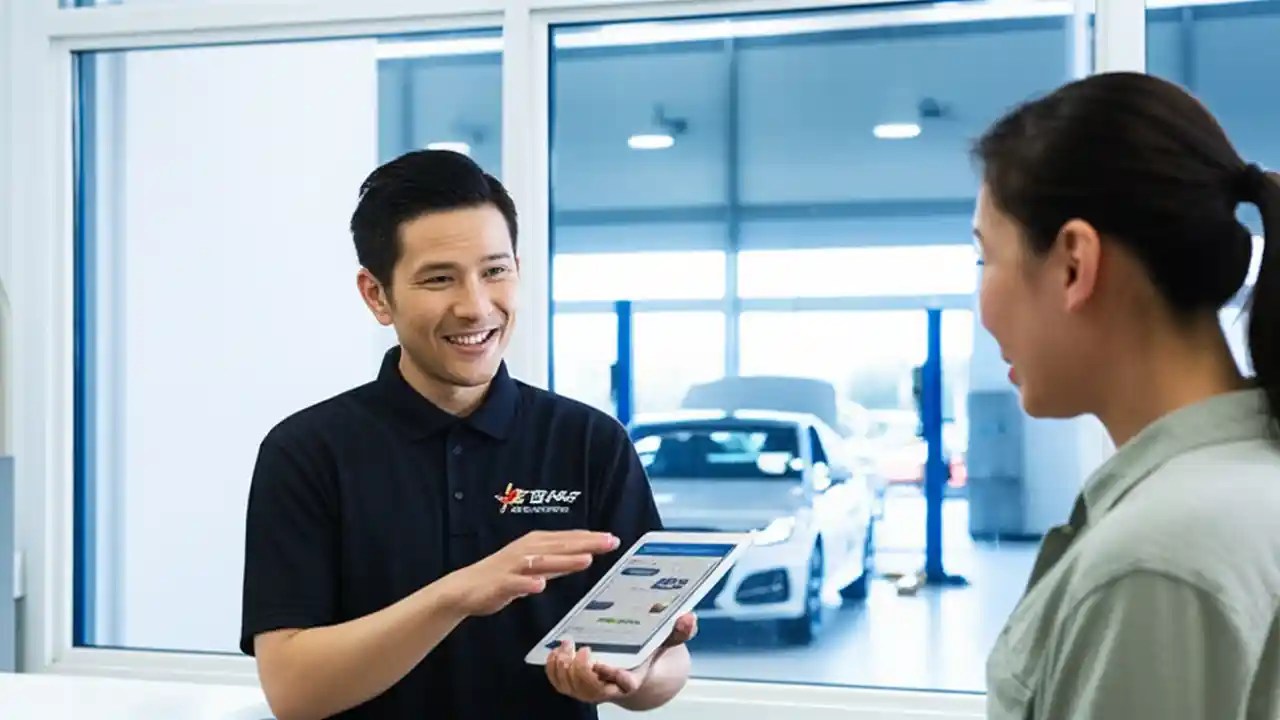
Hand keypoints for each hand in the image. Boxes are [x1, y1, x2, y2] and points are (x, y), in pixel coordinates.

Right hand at [445, 530, 619, 616]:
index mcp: (535, 544)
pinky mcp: (500, 583)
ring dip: (564, 561)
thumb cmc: (502, 576)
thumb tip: (586, 556)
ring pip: (542, 562)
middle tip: (610, 542)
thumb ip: (559, 563)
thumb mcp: (535, 566)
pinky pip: (515, 584)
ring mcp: (513, 567)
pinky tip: (540, 585)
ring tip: (586, 560)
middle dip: (586, 544)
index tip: (613, 539)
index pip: (568, 539)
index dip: (591, 538)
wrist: (466, 588)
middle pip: (560, 546)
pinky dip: (528, 584)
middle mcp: (526, 551)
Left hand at [546, 613, 696, 704]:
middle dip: (583, 672)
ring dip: (565, 669)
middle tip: (583, 649)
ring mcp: (593, 689)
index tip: (604, 664)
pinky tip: (556, 652)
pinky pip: (562, 685)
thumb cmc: (652, 653)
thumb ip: (679, 631)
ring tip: (566, 645)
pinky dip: (554, 671)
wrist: (641, 672)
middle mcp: (612, 687)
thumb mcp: (669, 641)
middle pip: (594, 690)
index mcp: (634, 677)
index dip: (614, 677)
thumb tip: (689, 617)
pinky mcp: (579, 685)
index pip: (625, 684)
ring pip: (574, 689)